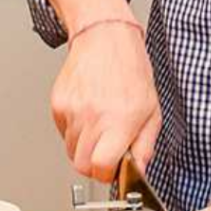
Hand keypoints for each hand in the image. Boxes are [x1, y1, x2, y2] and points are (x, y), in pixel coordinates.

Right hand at [49, 19, 161, 181]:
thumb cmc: (131, 69)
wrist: (106, 38)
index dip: (108, 173)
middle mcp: (95, 117)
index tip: (114, 166)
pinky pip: (62, 132)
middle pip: (82, 165)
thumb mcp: (152, 109)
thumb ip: (145, 146)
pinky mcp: (58, 104)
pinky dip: (74, 129)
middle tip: (107, 146)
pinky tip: (88, 110)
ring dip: (85, 145)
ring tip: (100, 121)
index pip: (101, 168)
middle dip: (95, 162)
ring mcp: (73, 111)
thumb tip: (139, 172)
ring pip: (71, 150)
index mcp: (121, 120)